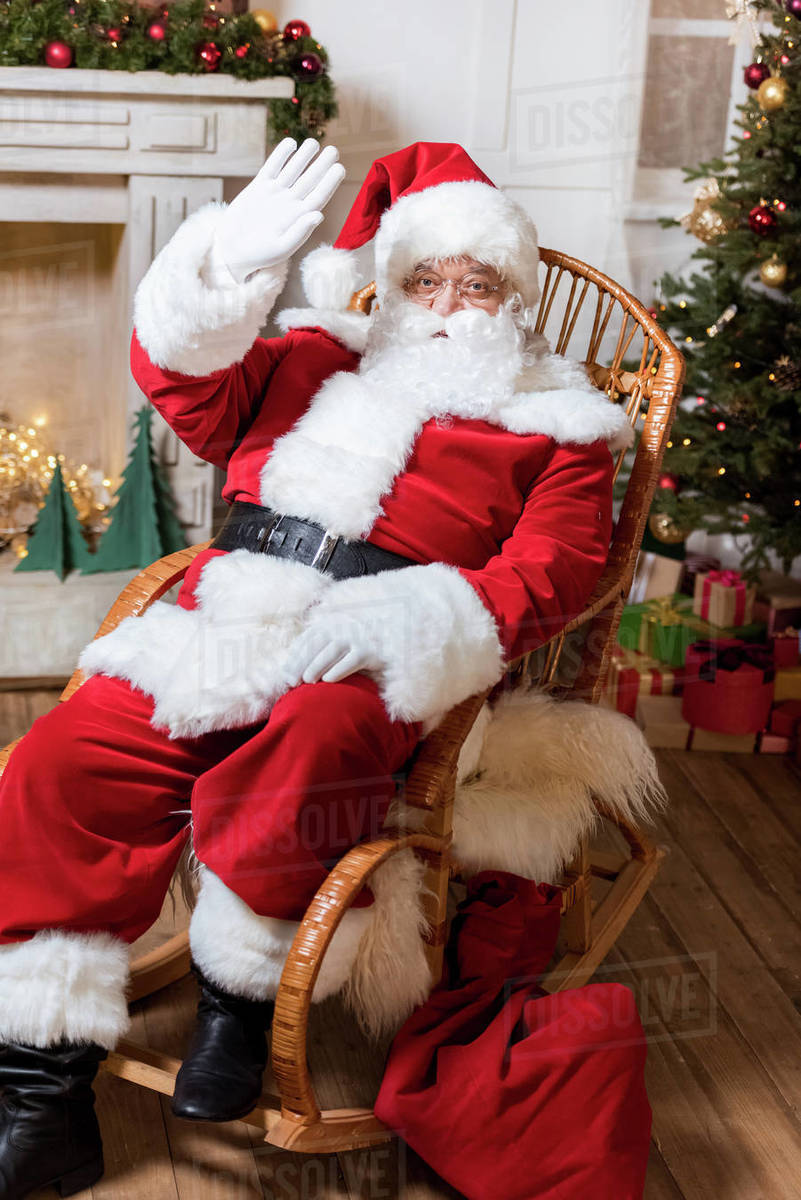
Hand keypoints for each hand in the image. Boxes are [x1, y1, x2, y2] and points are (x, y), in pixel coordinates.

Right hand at [211, 137, 344, 285]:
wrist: (233, 250)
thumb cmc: (259, 254)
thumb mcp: (281, 248)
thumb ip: (300, 232)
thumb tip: (318, 215)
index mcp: (300, 217)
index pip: (319, 196)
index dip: (330, 182)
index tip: (340, 168)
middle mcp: (290, 203)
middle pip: (309, 180)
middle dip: (322, 165)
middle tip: (334, 150)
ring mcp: (275, 193)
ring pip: (293, 170)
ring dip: (304, 156)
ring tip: (314, 142)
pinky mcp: (259, 187)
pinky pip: (273, 167)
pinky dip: (281, 155)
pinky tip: (291, 143)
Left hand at [282, 620, 381, 685]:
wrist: (390, 643)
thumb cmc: (356, 649)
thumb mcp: (335, 644)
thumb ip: (315, 651)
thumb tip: (289, 671)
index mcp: (331, 623)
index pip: (307, 639)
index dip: (295, 657)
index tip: (286, 675)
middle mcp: (343, 627)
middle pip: (317, 644)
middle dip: (302, 663)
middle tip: (292, 681)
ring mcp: (358, 637)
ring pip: (332, 650)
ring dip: (317, 666)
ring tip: (307, 681)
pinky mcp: (370, 651)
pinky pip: (352, 660)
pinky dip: (339, 670)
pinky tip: (328, 680)